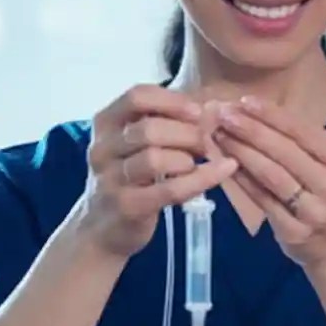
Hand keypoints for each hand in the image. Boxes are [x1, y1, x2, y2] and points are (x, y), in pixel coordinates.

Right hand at [70, 84, 237, 258]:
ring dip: (188, 158)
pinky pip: (170, 189)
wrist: (102, 229)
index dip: (172, 100)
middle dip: (187, 133)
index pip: (137, 96)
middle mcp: (102, 148)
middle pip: (149, 129)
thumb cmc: (129, 178)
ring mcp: (110, 179)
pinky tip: (223, 170)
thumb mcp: (138, 145)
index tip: (197, 111)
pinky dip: (202, 178)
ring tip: (200, 162)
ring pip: (155, 158)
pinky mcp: (127, 206)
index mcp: (105, 123)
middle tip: (206, 143)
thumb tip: (213, 110)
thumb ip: (167, 123)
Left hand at [212, 96, 325, 268]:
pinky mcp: (294, 231)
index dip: (271, 115)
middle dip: (251, 130)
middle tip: (223, 115)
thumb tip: (252, 111)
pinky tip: (225, 165)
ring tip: (219, 136)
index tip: (243, 101)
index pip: (302, 131)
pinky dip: (241, 180)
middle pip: (285, 152)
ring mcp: (313, 210)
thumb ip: (298, 141)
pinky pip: (262, 199)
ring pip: (271, 175)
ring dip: (241, 152)